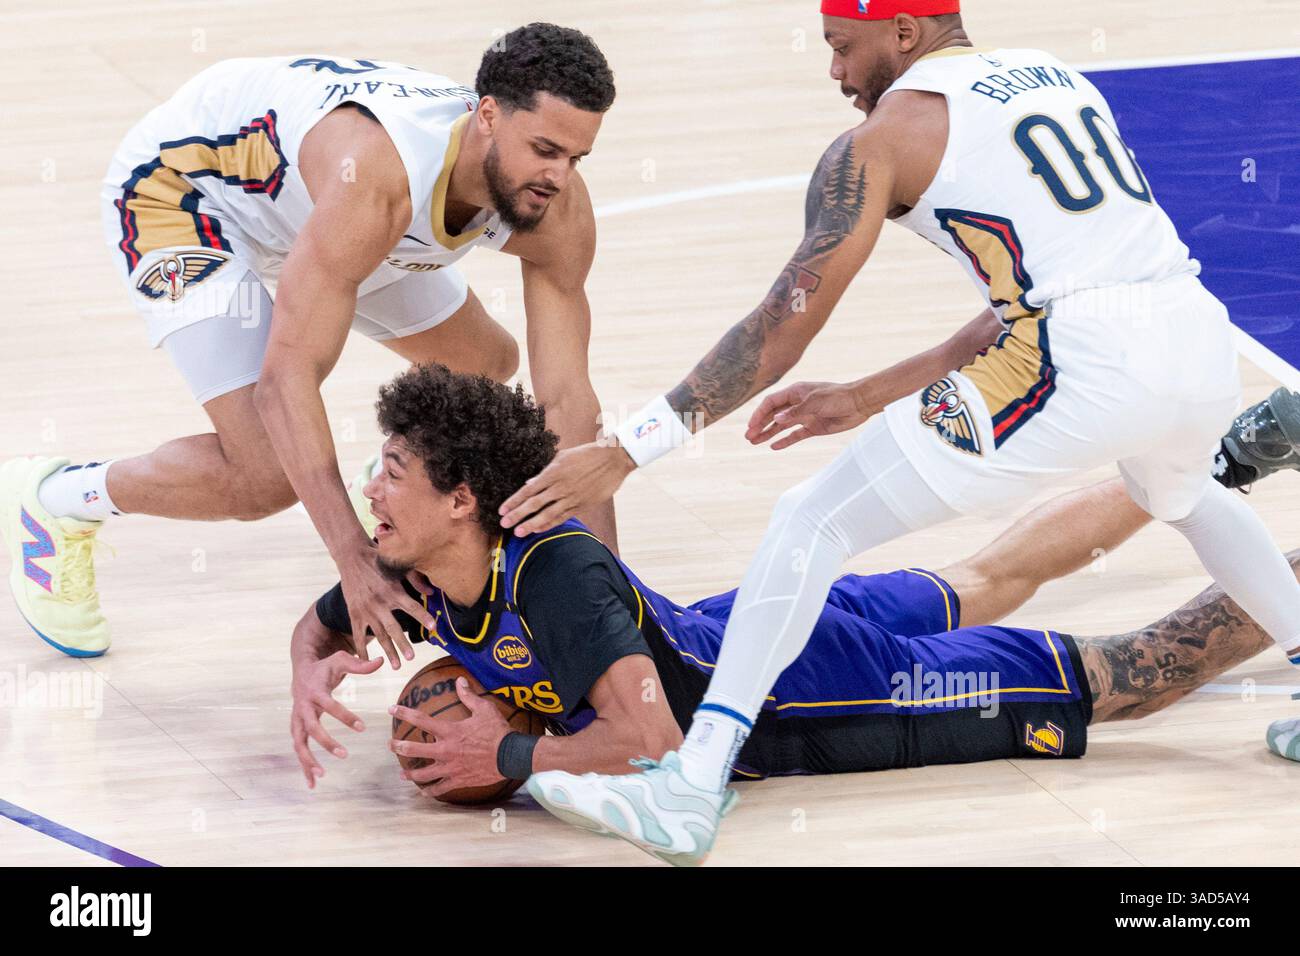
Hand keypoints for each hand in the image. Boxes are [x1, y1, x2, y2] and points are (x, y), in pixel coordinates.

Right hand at [290, 649, 383, 787]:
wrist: (302, 671)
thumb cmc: (325, 667)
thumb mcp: (341, 660)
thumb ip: (360, 664)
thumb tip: (382, 662)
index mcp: (315, 692)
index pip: (330, 706)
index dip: (345, 716)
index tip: (363, 728)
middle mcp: (302, 707)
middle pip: (310, 728)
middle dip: (326, 742)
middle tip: (344, 755)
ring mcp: (297, 719)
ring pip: (299, 743)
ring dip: (308, 760)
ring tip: (322, 776)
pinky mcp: (296, 728)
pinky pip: (298, 749)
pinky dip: (304, 766)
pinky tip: (312, 783)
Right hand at [338, 539, 435, 669]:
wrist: (352, 556)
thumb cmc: (379, 560)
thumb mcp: (399, 566)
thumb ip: (416, 580)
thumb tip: (431, 594)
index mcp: (392, 590)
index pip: (411, 607)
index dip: (423, 617)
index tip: (434, 627)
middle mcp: (379, 602)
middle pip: (394, 627)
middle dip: (403, 644)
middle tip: (412, 658)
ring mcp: (365, 610)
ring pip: (379, 635)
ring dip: (388, 651)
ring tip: (398, 665)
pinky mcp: (354, 613)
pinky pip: (359, 634)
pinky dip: (362, 649)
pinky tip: (368, 661)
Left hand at [388, 678, 511, 796]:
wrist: (510, 755)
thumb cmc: (497, 731)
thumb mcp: (484, 709)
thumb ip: (468, 696)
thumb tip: (459, 681)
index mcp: (449, 731)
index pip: (421, 720)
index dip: (404, 713)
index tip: (391, 709)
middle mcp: (445, 750)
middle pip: (414, 749)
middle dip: (398, 746)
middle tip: (390, 745)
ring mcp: (450, 767)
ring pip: (423, 774)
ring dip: (410, 773)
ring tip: (402, 774)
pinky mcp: (458, 780)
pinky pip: (440, 789)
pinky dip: (430, 792)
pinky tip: (424, 793)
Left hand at [498, 441, 635, 536]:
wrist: (614, 459)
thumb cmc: (588, 454)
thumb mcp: (563, 456)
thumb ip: (545, 471)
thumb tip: (530, 482)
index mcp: (553, 472)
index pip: (528, 489)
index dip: (514, 501)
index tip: (502, 509)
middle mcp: (560, 486)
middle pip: (534, 503)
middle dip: (517, 515)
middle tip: (504, 524)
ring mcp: (571, 497)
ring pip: (546, 514)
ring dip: (531, 524)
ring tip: (518, 532)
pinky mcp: (582, 505)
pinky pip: (562, 517)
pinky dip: (549, 524)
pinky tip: (539, 530)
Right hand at [746, 380, 877, 449]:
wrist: (859, 403)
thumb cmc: (838, 396)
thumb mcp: (815, 402)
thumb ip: (795, 412)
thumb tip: (776, 418)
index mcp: (795, 392)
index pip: (771, 403)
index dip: (759, 414)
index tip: (751, 426)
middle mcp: (797, 404)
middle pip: (773, 415)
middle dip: (760, 425)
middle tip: (748, 437)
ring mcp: (804, 416)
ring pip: (781, 426)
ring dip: (768, 433)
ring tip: (754, 442)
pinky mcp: (813, 427)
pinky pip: (795, 435)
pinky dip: (785, 440)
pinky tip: (774, 446)